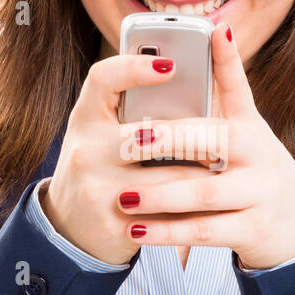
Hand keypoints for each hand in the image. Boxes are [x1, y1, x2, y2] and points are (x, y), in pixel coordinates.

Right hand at [41, 48, 231, 264]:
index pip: (103, 79)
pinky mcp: (115, 224)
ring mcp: (97, 190)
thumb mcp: (101, 134)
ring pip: (169, 178)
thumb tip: (191, 84)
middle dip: (193, 138)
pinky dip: (192, 208)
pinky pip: (168, 213)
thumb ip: (130, 111)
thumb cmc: (98, 168)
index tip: (170, 65)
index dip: (135, 67)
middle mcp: (86, 152)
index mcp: (84, 119)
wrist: (68, 229)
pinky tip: (208, 204)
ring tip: (225, 169)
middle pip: (150, 134)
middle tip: (226, 136)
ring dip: (203, 175)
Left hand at [114, 22, 294, 270]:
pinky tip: (138, 233)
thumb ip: (227, 87)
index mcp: (251, 128)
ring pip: (203, 194)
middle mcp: (260, 157)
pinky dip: (169, 233)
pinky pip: (204, 232)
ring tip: (122, 197)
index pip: (234, 88)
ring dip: (160, 196)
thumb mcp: (249, 130)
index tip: (182, 52)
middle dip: (167, 141)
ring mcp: (259, 195)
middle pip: (212, 142)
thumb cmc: (258, 172)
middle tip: (126, 142)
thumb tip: (216, 31)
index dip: (222, 61)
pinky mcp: (253, 231)